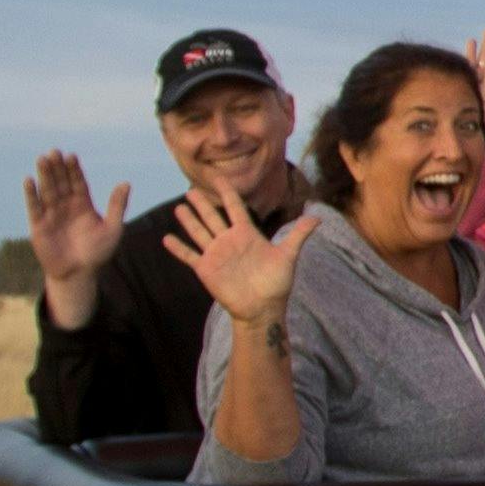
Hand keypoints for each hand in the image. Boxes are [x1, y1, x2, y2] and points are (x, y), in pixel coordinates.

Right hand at [25, 148, 125, 322]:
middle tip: (55, 152)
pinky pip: (34, 207)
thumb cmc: (98, 253)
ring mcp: (51, 214)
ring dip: (45, 175)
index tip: (72, 156)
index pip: (78, 182)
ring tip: (43, 159)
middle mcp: (66, 206)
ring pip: (47, 190)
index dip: (74, 169)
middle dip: (58, 168)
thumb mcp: (113, 229)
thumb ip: (117, 206)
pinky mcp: (38, 225)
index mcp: (83, 205)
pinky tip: (29, 180)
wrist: (78, 274)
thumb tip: (126, 182)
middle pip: (61, 182)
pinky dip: (31, 194)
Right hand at [173, 172, 306, 328]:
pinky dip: (178, 248)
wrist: (263, 308)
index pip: (235, 207)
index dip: (227, 192)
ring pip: (200, 232)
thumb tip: (318, 217)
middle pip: (213, 217)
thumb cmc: (276, 283)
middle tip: (190, 188)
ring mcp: (216, 254)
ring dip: (189, 220)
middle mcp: (229, 240)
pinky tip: (166, 238)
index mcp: (247, 233)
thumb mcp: (288, 255)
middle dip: (202, 204)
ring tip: (178, 207)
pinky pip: (190, 256)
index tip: (219, 177)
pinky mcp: (206, 269)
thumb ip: (298, 234)